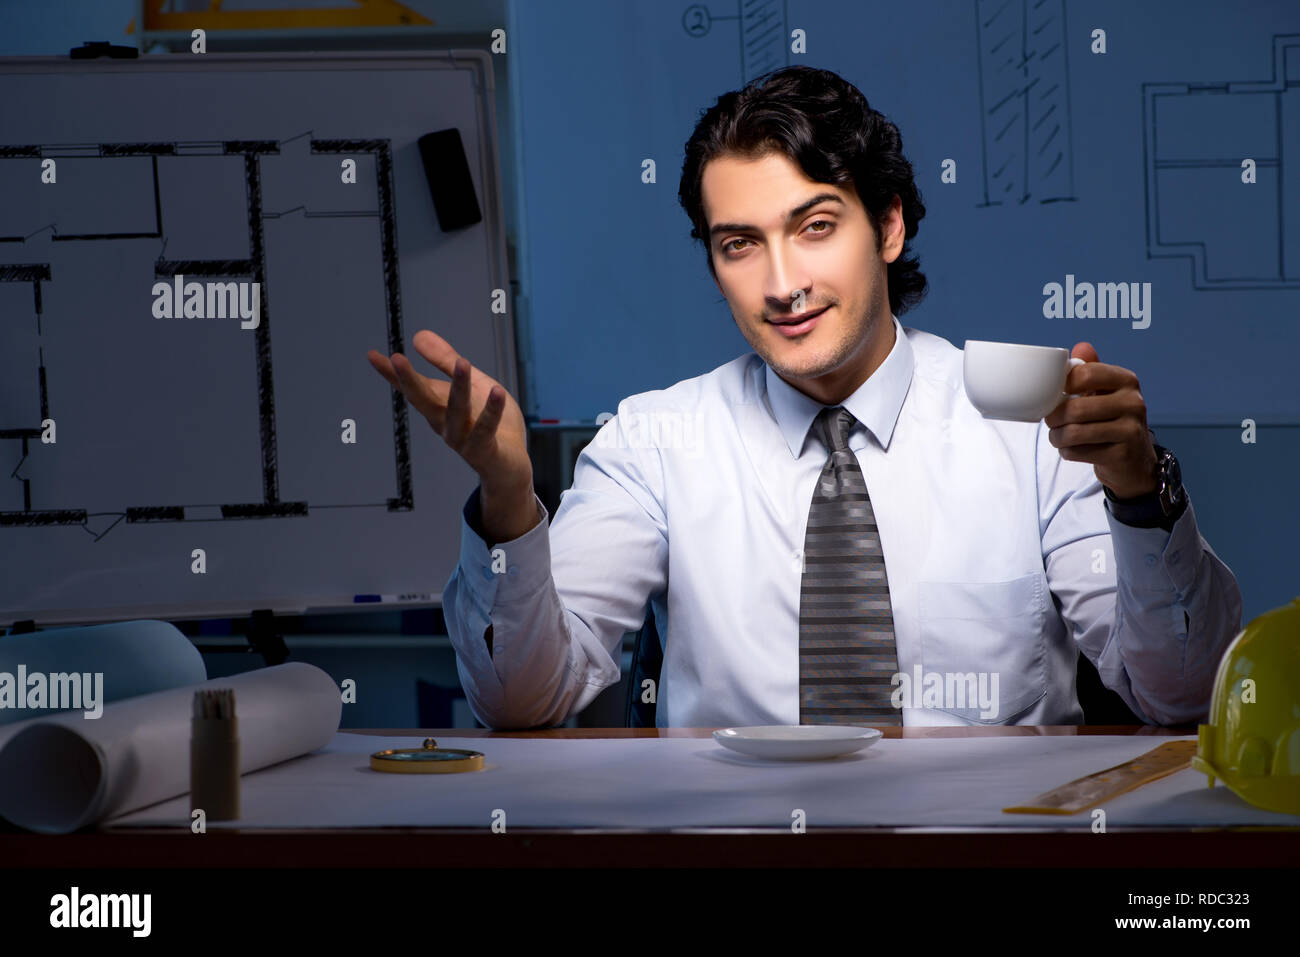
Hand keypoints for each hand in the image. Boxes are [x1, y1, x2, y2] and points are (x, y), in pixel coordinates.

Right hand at [367, 331, 531, 493]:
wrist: (511, 467)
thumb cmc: (492, 425)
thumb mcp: (473, 384)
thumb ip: (447, 362)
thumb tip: (418, 335)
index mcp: (439, 406)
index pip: (412, 387)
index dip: (392, 373)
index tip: (372, 355)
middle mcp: (444, 424)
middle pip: (424, 400)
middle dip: (409, 380)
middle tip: (396, 358)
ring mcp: (462, 439)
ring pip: (457, 412)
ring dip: (459, 388)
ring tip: (462, 362)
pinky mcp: (484, 450)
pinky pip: (486, 429)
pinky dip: (491, 411)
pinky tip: (497, 391)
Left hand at [1044, 342, 1158, 498]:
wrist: (1133, 460)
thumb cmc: (1111, 420)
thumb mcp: (1104, 392)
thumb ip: (1090, 369)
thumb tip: (1081, 346)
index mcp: (1126, 380)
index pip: (1085, 374)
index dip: (1061, 385)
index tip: (1056, 395)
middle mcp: (1133, 402)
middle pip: (1075, 408)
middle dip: (1054, 418)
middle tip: (1051, 421)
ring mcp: (1130, 429)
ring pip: (1074, 432)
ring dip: (1057, 437)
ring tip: (1058, 436)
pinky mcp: (1122, 454)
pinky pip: (1079, 452)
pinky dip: (1066, 451)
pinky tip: (1071, 449)